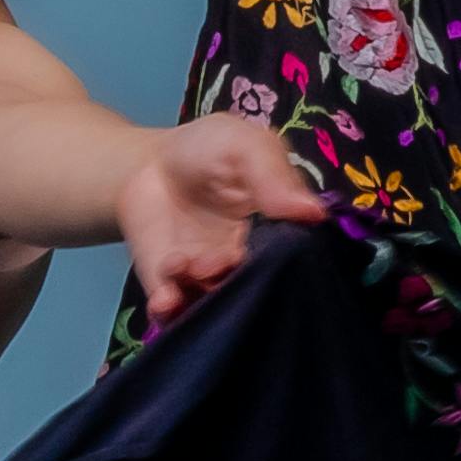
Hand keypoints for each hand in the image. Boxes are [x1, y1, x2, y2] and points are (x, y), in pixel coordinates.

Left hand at [116, 113, 333, 324]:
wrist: (145, 163)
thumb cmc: (207, 151)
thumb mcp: (246, 146)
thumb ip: (274, 176)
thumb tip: (315, 213)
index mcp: (275, 232)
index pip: (292, 258)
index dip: (285, 262)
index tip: (272, 253)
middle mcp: (246, 263)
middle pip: (255, 287)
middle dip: (238, 280)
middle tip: (218, 259)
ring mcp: (208, 279)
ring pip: (215, 303)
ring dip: (202, 293)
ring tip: (182, 263)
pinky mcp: (171, 289)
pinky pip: (176, 313)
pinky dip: (172, 312)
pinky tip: (166, 299)